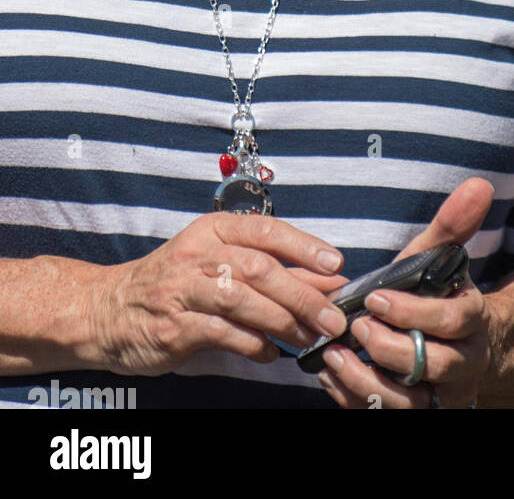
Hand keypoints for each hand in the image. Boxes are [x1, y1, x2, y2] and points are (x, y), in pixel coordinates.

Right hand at [89, 214, 348, 375]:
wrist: (107, 310)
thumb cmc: (173, 283)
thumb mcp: (218, 261)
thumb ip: (272, 268)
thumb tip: (328, 278)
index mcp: (214, 231)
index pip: (266, 229)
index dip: (304, 246)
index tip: (335, 264)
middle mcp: (199, 254)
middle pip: (260, 268)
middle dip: (303, 293)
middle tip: (332, 315)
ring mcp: (184, 289)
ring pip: (243, 300)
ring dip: (283, 321)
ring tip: (308, 337)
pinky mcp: (174, 326)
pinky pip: (222, 333)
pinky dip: (252, 344)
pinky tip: (270, 353)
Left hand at [317, 177, 493, 409]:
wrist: (455, 343)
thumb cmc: (437, 293)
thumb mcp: (439, 259)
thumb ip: (452, 225)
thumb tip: (478, 184)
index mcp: (473, 320)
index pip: (452, 320)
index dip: (414, 311)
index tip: (376, 298)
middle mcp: (465, 363)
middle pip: (433, 365)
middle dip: (389, 347)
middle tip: (354, 328)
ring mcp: (442, 396)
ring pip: (410, 402)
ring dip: (366, 380)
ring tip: (333, 355)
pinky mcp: (418, 415)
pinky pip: (387, 416)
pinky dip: (354, 397)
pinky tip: (331, 374)